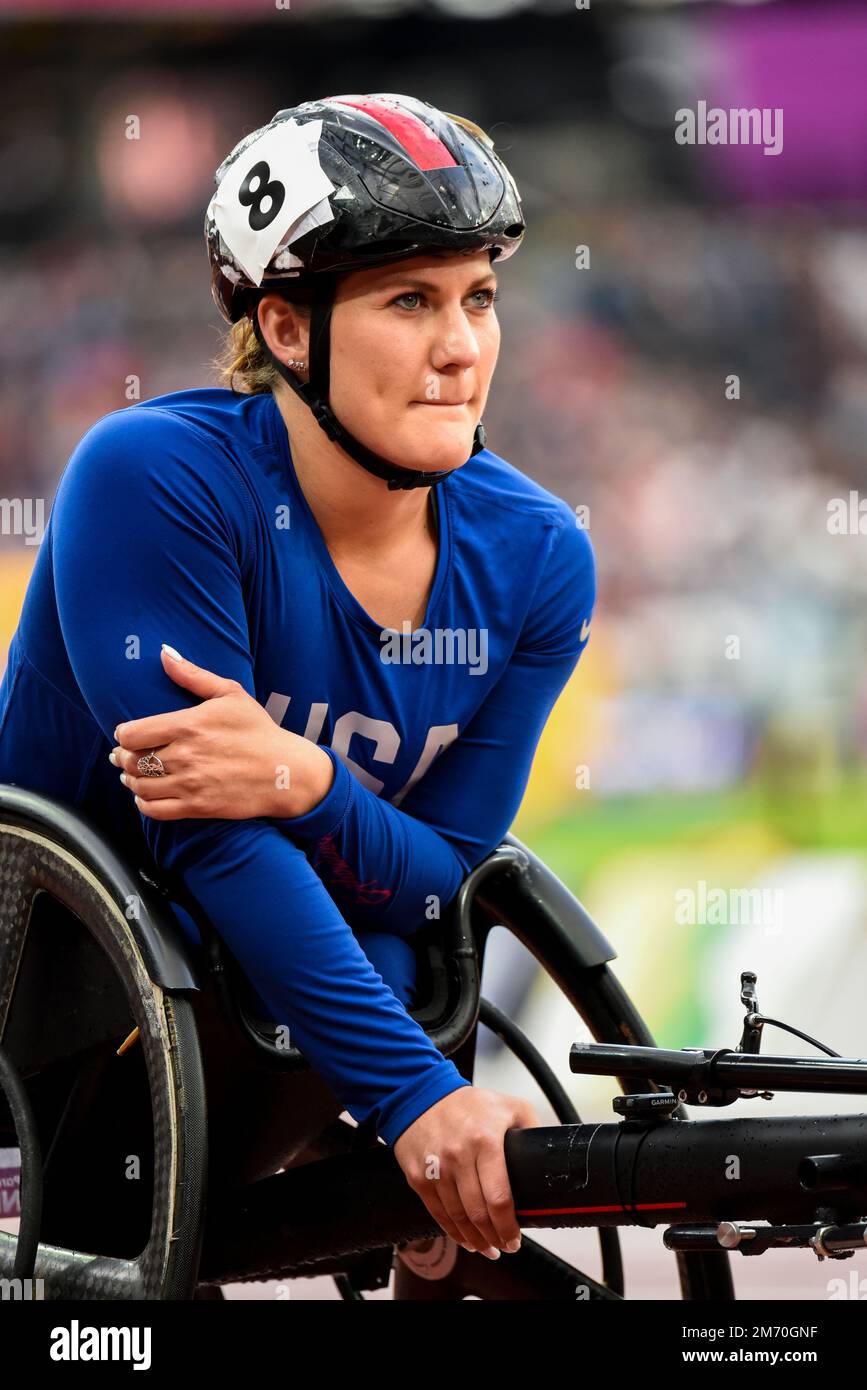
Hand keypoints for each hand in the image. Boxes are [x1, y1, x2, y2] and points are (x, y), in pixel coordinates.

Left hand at [109, 645, 333, 820]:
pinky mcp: (197, 807)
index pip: (131, 734)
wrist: (285, 771)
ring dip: (130, 780)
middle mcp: (184, 756)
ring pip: (139, 786)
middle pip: (130, 760)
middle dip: (122, 757)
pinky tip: (146, 795)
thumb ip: (193, 675)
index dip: (123, 734)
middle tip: (123, 755)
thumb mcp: (230, 694)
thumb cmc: (258, 730)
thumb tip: (164, 653)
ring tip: (131, 775)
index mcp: (188, 725)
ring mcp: (190, 784)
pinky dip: (143, 803)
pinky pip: (154, 809)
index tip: (127, 734)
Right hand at [393, 1086, 538, 1258]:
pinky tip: (464, 1238)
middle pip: (478, 1213)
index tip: (515, 1238)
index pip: (499, 1197)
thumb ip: (532, 1129)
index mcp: (485, 1140)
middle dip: (495, 1237)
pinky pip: (437, 1213)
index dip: (508, 1226)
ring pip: (458, 1218)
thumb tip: (551, 1156)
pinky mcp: (419, 1176)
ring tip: (487, 1247)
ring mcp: (436, 1169)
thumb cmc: (468, 1103)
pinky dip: (452, 1231)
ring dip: (475, 1240)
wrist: (422, 1094)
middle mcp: (459, 1156)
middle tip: (505, 1245)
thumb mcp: (510, 1106)